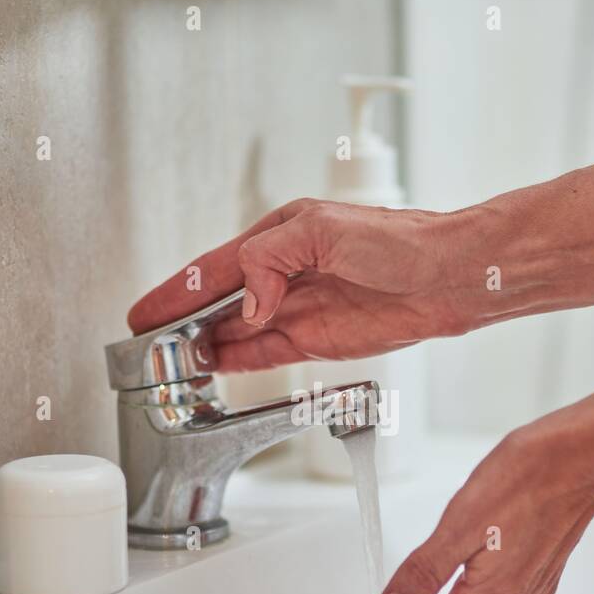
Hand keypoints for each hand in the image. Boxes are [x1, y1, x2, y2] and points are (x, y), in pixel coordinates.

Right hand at [127, 199, 492, 371]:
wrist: (449, 276)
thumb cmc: (402, 239)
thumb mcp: (322, 228)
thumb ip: (269, 261)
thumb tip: (247, 305)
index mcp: (280, 237)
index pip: (213, 269)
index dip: (176, 292)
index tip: (143, 313)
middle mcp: (285, 273)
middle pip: (219, 302)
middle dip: (181, 322)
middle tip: (146, 345)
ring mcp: (300, 308)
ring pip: (237, 330)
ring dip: (205, 344)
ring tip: (172, 361)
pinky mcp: (319, 339)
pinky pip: (265, 352)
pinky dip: (237, 359)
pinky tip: (215, 364)